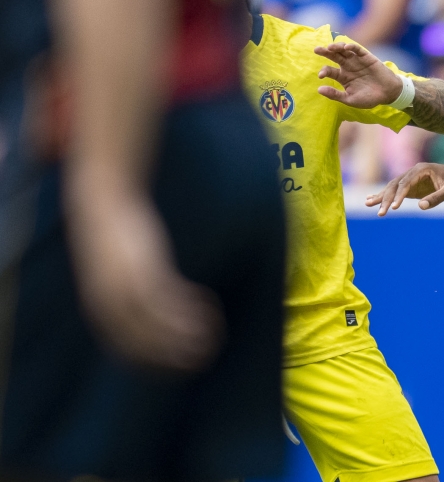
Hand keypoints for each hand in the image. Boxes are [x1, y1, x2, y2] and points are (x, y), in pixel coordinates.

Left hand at [66, 188, 222, 370]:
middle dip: (176, 354)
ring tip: (214, 338)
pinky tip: (211, 308)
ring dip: (189, 334)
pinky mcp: (147, 269)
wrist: (106, 206)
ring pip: (162, 323)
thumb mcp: (115, 277)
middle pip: (147, 342)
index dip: (158, 363)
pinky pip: (172, 297)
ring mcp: (128, 287)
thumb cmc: (115, 244)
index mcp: (101, 310)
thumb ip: (125, 301)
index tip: (181, 365)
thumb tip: (150, 320)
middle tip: (203, 358)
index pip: (130, 350)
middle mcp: (111, 304)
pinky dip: (191, 308)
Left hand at [315, 42, 402, 108]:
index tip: (321, 75)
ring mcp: (357, 61)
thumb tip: (319, 89)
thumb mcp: (350, 99)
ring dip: (336, 47)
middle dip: (325, 52)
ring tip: (330, 47)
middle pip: (334, 57)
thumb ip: (335, 95)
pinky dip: (351, 47)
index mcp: (343, 77)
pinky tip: (346, 47)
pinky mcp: (367, 57)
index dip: (324, 71)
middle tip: (316, 49)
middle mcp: (348, 67)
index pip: (330, 71)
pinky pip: (358, 49)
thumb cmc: (369, 98)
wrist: (388, 93)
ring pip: (344, 51)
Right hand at [366, 162, 443, 214]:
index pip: (406, 183)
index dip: (399, 196)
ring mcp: (410, 179)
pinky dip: (383, 196)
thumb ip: (437, 198)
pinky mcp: (410, 186)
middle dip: (386, 198)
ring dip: (381, 197)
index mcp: (421, 170)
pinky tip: (370, 199)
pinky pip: (394, 191)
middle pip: (395, 185)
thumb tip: (421, 207)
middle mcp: (412, 172)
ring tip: (367, 204)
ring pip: (392, 187)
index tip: (394, 208)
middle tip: (380, 213)